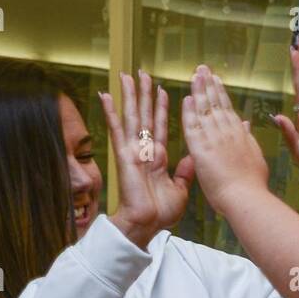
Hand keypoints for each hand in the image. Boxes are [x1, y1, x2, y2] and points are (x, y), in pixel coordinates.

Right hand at [99, 70, 195, 248]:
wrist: (147, 224)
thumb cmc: (161, 213)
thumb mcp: (180, 189)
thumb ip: (184, 172)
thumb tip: (192, 158)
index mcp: (159, 158)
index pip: (160, 126)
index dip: (160, 108)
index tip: (161, 90)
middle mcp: (145, 151)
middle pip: (144, 116)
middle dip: (144, 95)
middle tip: (143, 73)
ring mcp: (133, 151)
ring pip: (131, 117)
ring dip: (130, 96)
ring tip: (128, 75)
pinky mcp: (123, 155)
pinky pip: (116, 129)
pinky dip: (110, 112)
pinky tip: (106, 95)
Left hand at [180, 65, 267, 216]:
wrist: (246, 197)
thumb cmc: (252, 184)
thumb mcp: (255, 156)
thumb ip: (248, 138)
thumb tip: (246, 124)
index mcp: (239, 134)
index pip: (227, 109)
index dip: (220, 93)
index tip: (215, 80)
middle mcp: (227, 132)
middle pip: (215, 104)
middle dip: (208, 84)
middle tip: (202, 68)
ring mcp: (215, 139)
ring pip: (205, 110)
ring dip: (199, 91)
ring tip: (195, 75)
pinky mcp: (202, 149)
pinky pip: (193, 126)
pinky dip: (190, 112)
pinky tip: (187, 99)